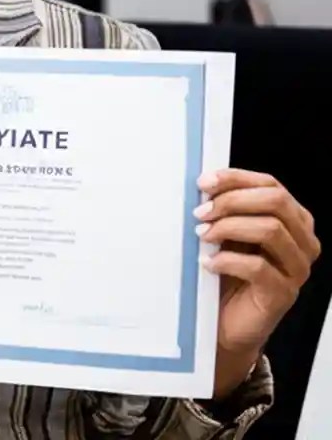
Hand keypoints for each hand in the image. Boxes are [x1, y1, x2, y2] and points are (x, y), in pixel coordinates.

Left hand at [195, 169, 320, 397]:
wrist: (226, 323)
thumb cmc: (227, 275)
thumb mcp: (227, 235)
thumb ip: (226, 211)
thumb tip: (204, 186)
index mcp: (293, 220)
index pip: (272, 186)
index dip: (237, 179)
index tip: (204, 182)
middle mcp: (302, 241)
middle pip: (275, 202)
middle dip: (232, 201)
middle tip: (200, 212)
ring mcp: (297, 268)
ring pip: (270, 230)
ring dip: (228, 228)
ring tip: (201, 235)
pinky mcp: (283, 293)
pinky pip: (258, 267)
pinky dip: (227, 260)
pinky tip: (207, 263)